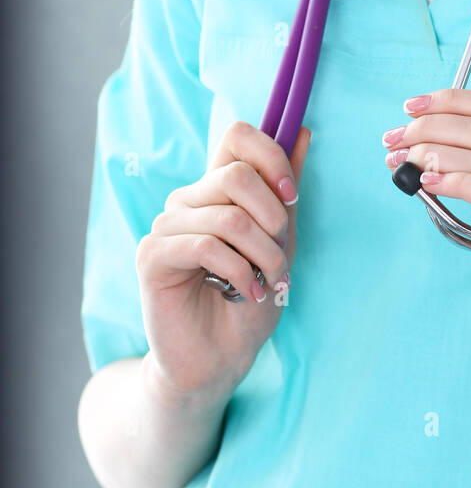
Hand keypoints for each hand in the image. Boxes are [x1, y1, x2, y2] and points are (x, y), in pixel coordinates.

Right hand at [136, 120, 311, 401]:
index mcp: (216, 187)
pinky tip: (246, 292)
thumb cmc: (251, 298)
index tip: (291, 195)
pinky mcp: (152, 255)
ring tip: (269, 281)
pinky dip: (239, 272)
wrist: (221, 358)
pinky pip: (206, 246)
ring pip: (229, 216)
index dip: (271, 156)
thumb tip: (301, 129)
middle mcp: (187, 198)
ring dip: (264, 255)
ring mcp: (166, 224)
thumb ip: (286, 187)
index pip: (237, 135)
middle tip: (279, 257)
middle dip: (274, 219)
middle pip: (237, 174)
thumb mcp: (281, 239)